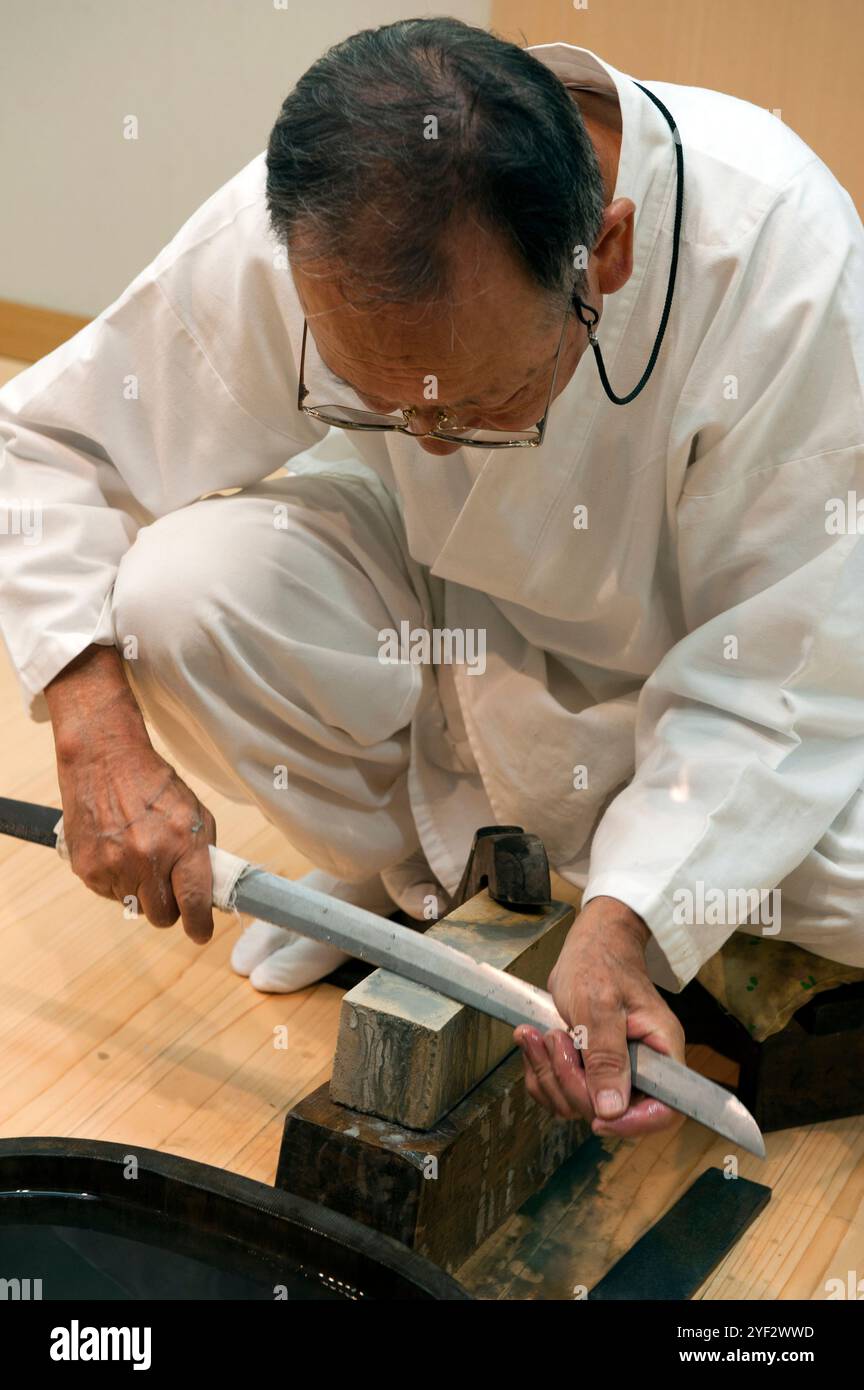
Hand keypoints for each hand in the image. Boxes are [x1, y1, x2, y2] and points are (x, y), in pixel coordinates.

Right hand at [56, 737, 216, 942]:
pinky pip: (110, 895)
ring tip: (139, 857)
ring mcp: (114, 866)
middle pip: (162, 916)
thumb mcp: (195, 814)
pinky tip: (119, 853)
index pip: (195, 902)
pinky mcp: (88, 869)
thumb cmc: (154, 786)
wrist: (104, 761)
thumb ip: (203, 857)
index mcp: (182, 843)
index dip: (200, 925)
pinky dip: (118, 883)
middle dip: (169, 908)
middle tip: (168, 886)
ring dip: (141, 892)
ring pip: (134, 907)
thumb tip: (208, 896)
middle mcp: (147, 858)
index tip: (201, 932)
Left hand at [515, 895, 685, 1140]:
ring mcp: (611, 1071)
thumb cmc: (600, 963)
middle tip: (556, 1039)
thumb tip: (612, 1108)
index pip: (664, 1110)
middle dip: (572, 1083)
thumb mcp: (599, 1006)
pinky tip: (533, 1041)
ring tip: (540, 1034)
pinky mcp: (584, 1068)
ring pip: (578, 1105)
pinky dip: (540, 1072)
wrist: (588, 945)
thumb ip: (606, 1056)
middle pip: (610, 1112)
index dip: (634, 1124)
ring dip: (550, 1074)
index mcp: (661, 1053)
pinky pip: (558, 1092)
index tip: (598, 1119)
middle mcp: (640, 1069)